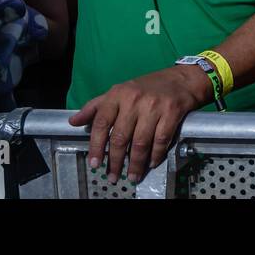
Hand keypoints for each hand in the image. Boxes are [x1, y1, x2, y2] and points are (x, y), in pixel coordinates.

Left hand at [69, 65, 209, 183]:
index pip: (101, 123)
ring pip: (140, 142)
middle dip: (115, 161)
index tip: (94, 164)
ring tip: (132, 176)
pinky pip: (161, 140)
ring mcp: (154, 106)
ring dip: (135, 163)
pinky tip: (151, 163)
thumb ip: (96, 107)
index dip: (95, 146)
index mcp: (118, 94)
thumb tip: (73, 121)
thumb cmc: (147, 87)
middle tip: (112, 176)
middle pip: (120, 137)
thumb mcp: (119, 91)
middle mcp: (134, 99)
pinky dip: (156, 155)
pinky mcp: (172, 112)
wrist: (181, 79)